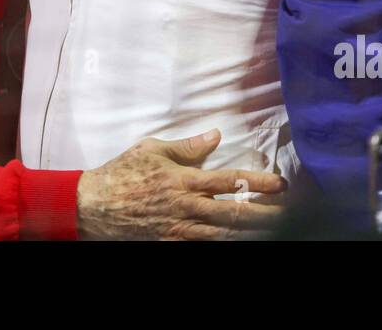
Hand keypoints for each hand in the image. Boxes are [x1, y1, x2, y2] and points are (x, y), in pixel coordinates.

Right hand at [76, 129, 287, 239]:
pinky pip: (202, 247)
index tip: (280, 185)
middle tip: (288, 215)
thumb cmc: (122, 173)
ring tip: (274, 231)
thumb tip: (215, 135)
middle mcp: (186, 207)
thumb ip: (186, 145)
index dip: (258, 184)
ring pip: (223, 236)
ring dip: (250, 233)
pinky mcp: (171, 244)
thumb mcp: (151, 149)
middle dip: (265, 215)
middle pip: (234, 214)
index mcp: (184, 180)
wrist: (93, 206)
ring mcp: (179, 229)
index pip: (229, 181)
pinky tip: (240, 241)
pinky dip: (223, 245)